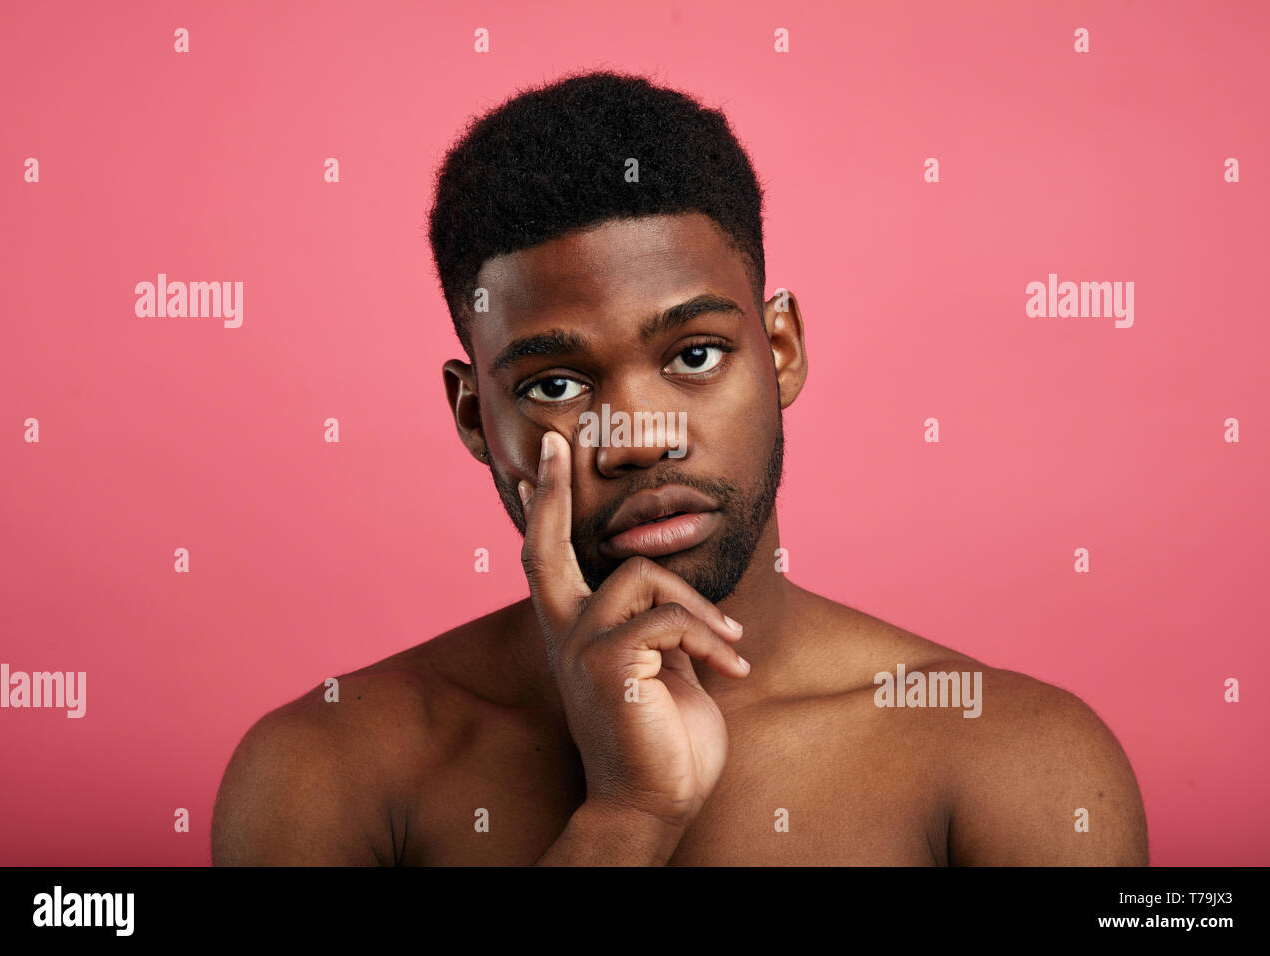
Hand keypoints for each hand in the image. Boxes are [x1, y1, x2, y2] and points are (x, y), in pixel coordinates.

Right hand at [518, 430, 748, 831]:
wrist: (656, 801)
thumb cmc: (664, 737)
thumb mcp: (661, 667)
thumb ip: (655, 623)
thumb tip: (667, 585)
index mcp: (576, 632)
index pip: (549, 559)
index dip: (543, 510)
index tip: (536, 466)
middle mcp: (566, 633)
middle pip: (544, 547)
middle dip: (550, 492)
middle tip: (557, 444)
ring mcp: (581, 645)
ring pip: (643, 575)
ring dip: (700, 610)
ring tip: (730, 651)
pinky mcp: (607, 661)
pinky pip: (670, 619)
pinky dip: (711, 640)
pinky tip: (733, 673)